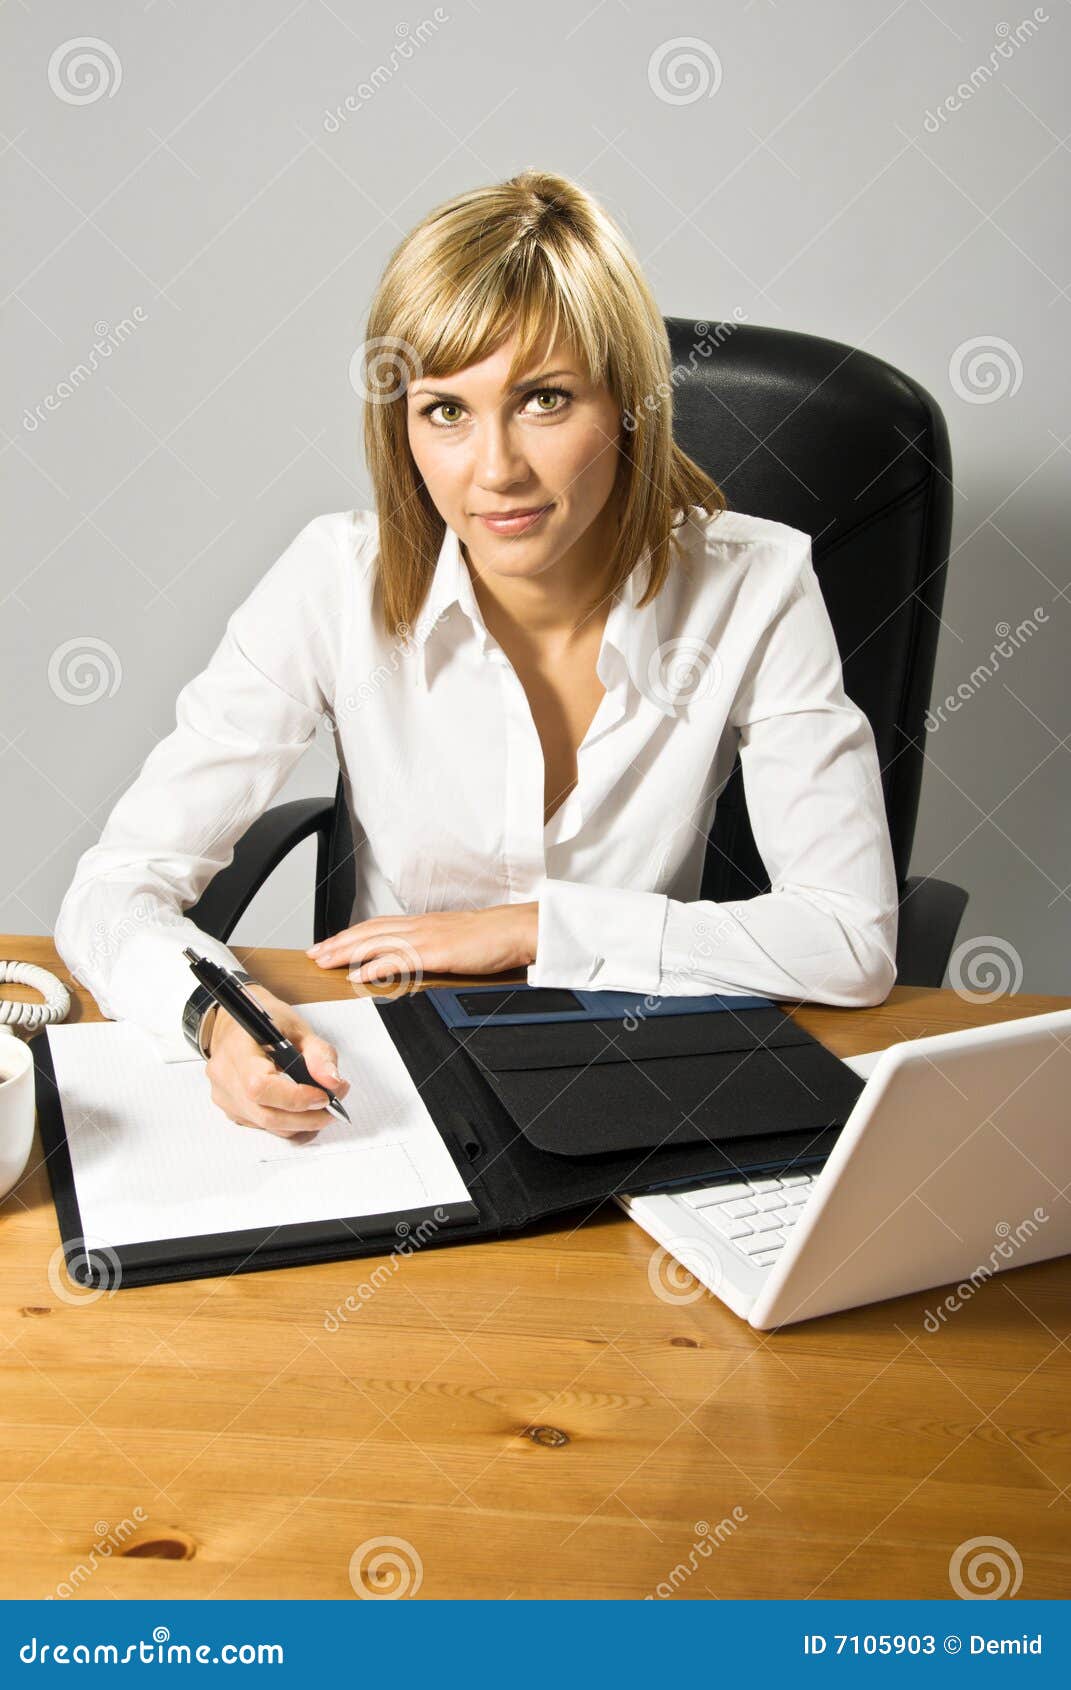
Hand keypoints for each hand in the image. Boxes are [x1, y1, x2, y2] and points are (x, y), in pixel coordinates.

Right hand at [205, 983, 350, 1139]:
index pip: (260, 1086)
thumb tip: (333, 1083)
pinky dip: (288, 1124)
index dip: (295, 1097)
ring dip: (301, 1123)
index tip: (323, 1095)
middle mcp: (225, 1076)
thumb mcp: (299, 1028)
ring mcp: (225, 1097)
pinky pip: (263, 1126)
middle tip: (333, 1108)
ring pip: (267, 1125)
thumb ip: (320, 1054)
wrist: (240, 1025)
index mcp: (238, 1049)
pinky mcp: (232, 1110)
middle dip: (307, 1117)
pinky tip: (304, 1112)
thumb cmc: (268, 1023)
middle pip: (266, 1114)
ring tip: (323, 1107)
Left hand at [306, 901, 539, 981]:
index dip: (351, 935)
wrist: (516, 930)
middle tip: (314, 953)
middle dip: (338, 942)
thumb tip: (415, 965)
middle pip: (368, 932)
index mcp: (423, 924)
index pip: (378, 927)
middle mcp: (419, 926)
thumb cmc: (493, 938)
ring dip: (346, 952)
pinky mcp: (435, 952)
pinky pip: (397, 959)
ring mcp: (425, 937)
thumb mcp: (455, 942)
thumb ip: (433, 950)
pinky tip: (358, 975)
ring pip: (376, 942)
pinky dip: (374, 966)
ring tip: (324, 962)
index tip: (330, 944)